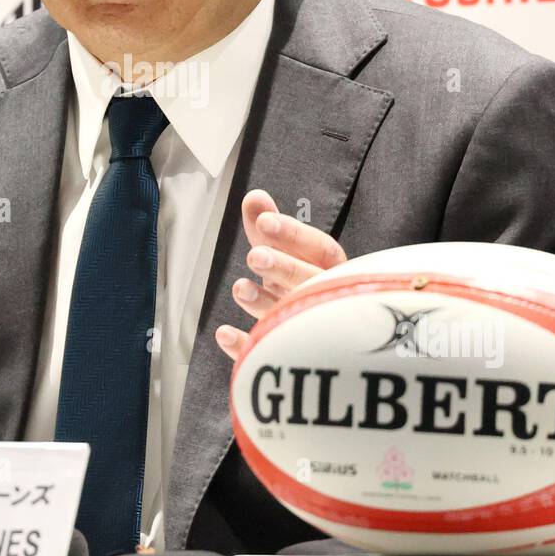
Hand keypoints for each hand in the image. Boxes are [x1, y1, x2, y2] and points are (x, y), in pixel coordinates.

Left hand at [215, 188, 346, 361]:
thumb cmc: (303, 287)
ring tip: (240, 288)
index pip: (321, 249)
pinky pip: (271, 355)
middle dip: (283, 268)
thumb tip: (254, 196)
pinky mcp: (291, 358)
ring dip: (263, 303)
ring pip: (294, 318)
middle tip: (255, 256)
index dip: (293, 234)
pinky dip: (245, 346)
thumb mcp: (289, 256)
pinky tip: (223, 333)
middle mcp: (326, 299)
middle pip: (312, 283)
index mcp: (331, 271)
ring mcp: (313, 332)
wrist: (325, 343)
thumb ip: (270, 228)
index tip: (264, 222)